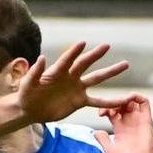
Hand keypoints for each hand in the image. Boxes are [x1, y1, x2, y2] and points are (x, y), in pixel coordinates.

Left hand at [15, 41, 130, 125]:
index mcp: (57, 71)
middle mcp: (70, 76)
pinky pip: (97, 101)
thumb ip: (34, 72)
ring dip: (110, 72)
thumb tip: (42, 58)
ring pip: (96, 78)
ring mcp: (77, 88)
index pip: (67, 59)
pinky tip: (122, 100)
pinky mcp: (79, 101)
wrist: (30, 109)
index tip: (83, 43)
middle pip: (85, 64)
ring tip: (125, 64)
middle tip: (106, 46)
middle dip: (95, 55)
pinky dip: (109, 102)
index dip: (74, 52)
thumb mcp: (27, 84)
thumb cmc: (27, 94)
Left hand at [93, 95, 152, 152]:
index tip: (100, 114)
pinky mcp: (146, 120)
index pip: (112, 112)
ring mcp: (137, 120)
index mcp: (119, 128)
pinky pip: (145, 103)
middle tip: (108, 109)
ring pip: (132, 101)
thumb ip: (102, 139)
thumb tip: (96, 132)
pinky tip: (129, 99)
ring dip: (124, 98)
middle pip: (121, 104)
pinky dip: (138, 97)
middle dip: (113, 102)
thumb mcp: (108, 150)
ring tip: (118, 103)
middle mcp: (128, 122)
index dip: (105, 109)